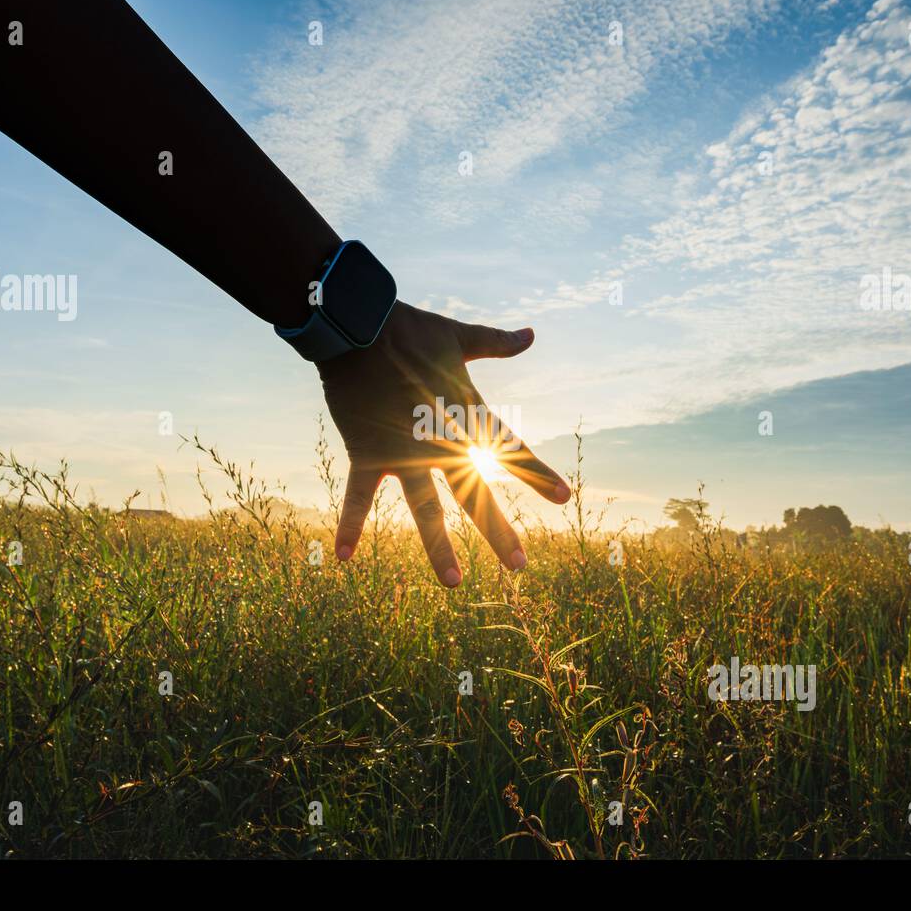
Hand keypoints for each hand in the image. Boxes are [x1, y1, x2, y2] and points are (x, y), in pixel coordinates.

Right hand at [318, 301, 570, 585]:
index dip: (537, 474)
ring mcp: (402, 454)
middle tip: (519, 565)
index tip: (564, 497)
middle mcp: (439, 443)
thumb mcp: (457, 336)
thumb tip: (530, 334)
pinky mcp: (368, 454)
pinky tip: (345, 558)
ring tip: (455, 584)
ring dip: (439, 548)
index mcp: (465, 414)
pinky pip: (359, 496)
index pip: (509, 450)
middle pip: (475, 494)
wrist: (356, 327)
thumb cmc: (408, 328)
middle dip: (498, 530)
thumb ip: (496, 342)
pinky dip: (351, 525)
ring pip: (425, 510)